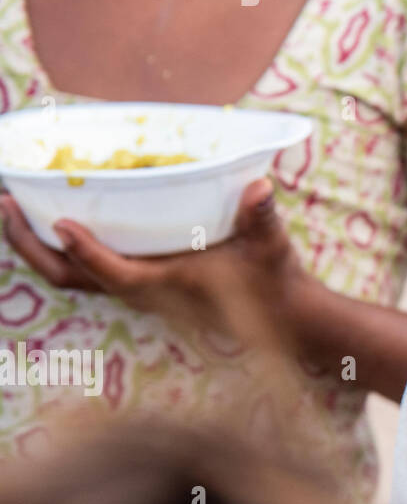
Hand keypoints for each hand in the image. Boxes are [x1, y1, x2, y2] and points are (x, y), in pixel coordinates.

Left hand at [0, 178, 303, 348]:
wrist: (281, 314)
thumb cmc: (272, 278)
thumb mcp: (270, 244)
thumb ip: (261, 217)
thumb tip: (259, 188)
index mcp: (167, 285)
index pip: (113, 273)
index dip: (85, 250)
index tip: (60, 221)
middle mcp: (141, 292)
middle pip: (67, 278)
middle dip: (30, 243)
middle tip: (7, 202)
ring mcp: (136, 290)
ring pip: (68, 276)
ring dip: (36, 245)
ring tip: (15, 207)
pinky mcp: (139, 284)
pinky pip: (84, 270)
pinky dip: (60, 247)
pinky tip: (56, 219)